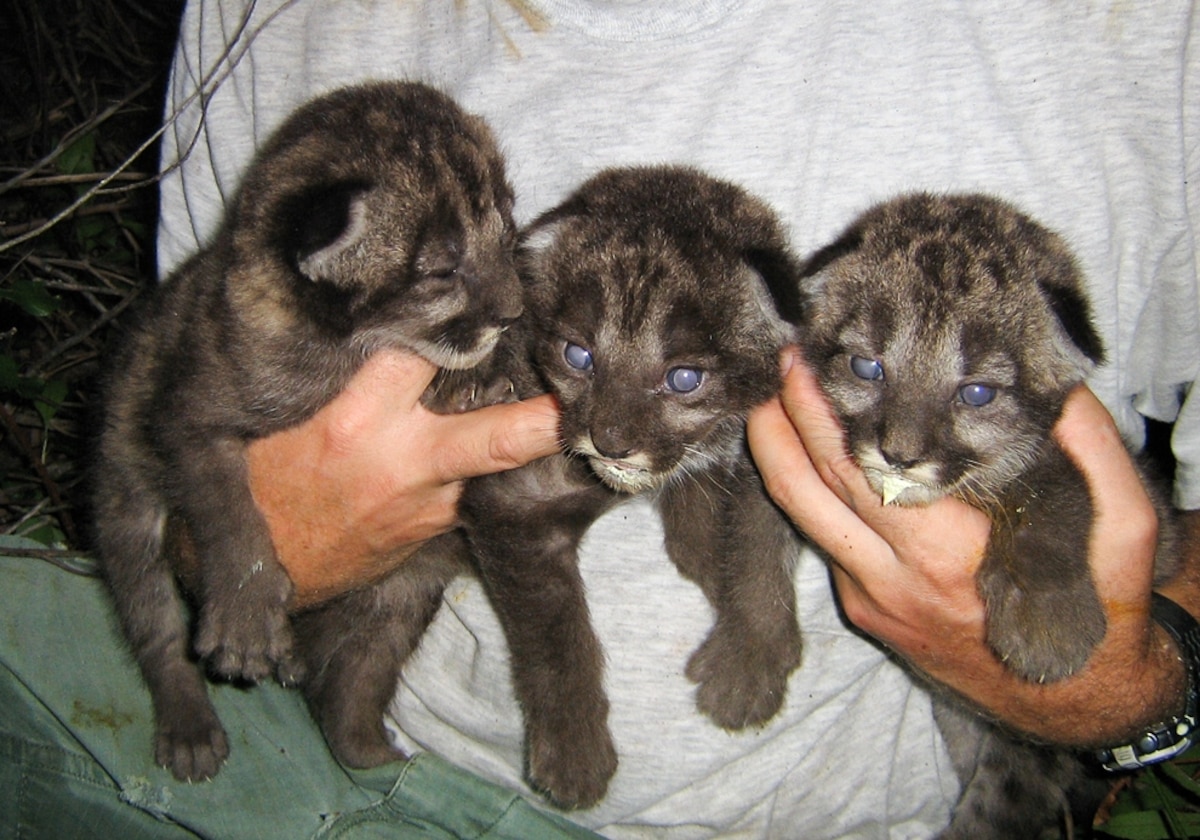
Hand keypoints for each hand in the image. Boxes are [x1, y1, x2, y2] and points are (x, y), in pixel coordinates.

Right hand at [248, 350, 559, 607]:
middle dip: (547, 417)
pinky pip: (473, 489)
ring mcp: (426, 504)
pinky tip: (517, 443)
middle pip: (496, 433)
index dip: (462, 320)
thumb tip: (384, 319)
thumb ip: (340, 373)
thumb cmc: (263, 477)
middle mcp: (403, 462)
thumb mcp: (284, 412)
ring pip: (497, 466)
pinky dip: (491, 467)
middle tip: (589, 396)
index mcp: (357, 419)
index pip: (424, 353)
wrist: (259, 568)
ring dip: (530, 438)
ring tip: (574, 411)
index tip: (492, 294)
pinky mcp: (432, 531)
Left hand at [747, 347, 1191, 745]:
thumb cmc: (1097, 610)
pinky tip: (814, 454)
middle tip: (784, 358)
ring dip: (776, 452)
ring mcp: (871, 598)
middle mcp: (896, 576)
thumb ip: (1094, 453)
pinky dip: (810, 492)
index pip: (863, 464)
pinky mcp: (865, 611)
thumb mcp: (1120, 530)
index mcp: (950, 550)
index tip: (814, 356)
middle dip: (787, 415)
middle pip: (811, 484)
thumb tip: (1055, 389)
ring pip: (800, 514)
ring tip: (771, 396)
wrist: (1074, 700)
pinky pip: (825, 541)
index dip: (827, 411)